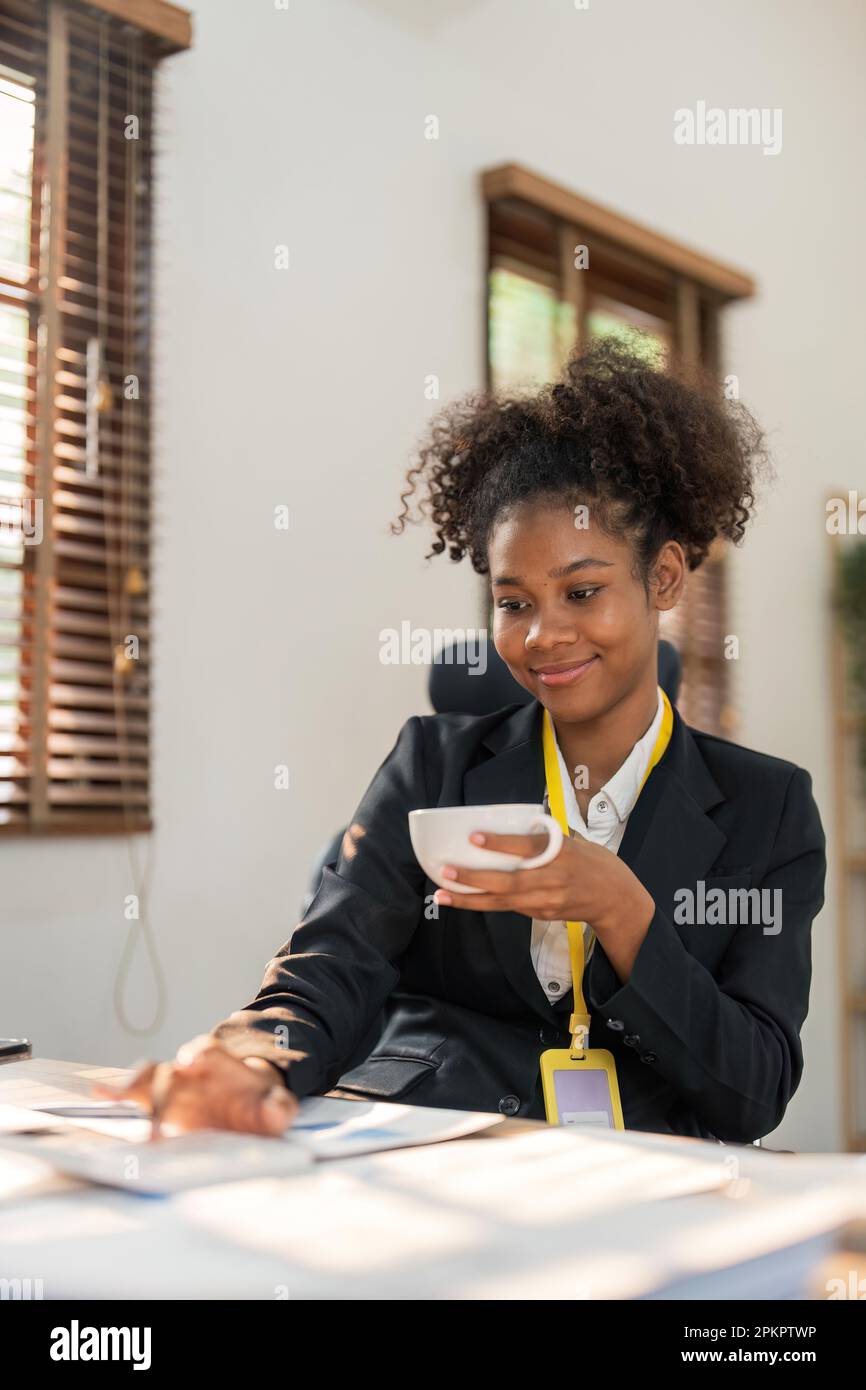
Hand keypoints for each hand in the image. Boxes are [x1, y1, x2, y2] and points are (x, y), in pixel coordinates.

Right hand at [92, 1035, 298, 1136]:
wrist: (249, 1101)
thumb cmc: (259, 1105)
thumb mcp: (276, 1106)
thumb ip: (279, 1108)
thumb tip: (277, 1112)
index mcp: (221, 1067)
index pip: (207, 1051)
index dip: (198, 1053)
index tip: (189, 1061)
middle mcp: (193, 1073)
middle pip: (170, 1068)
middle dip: (157, 1084)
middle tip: (149, 1112)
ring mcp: (175, 1086)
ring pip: (149, 1077)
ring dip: (132, 1085)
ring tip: (110, 1095)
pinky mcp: (161, 1102)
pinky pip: (137, 1093)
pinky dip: (119, 1093)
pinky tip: (100, 1093)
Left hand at [433, 830, 654, 980]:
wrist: (617, 900)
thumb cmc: (594, 863)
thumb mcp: (574, 842)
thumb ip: (545, 838)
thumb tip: (512, 827)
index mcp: (561, 853)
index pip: (526, 848)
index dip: (499, 844)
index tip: (474, 837)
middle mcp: (553, 879)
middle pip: (508, 883)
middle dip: (474, 879)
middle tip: (446, 872)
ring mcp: (547, 900)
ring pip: (503, 902)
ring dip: (470, 899)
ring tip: (443, 894)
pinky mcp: (543, 914)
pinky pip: (511, 907)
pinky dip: (486, 903)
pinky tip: (464, 899)